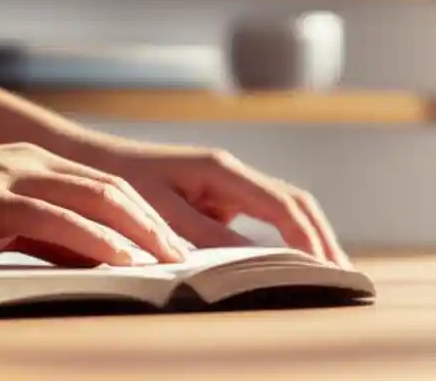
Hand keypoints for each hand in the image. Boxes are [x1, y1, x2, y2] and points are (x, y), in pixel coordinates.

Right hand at [0, 133, 186, 266]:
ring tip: (168, 261)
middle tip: (190, 257)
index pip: (110, 187)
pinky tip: (117, 258)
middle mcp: (35, 162)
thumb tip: (91, 260)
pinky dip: (92, 238)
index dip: (149, 215)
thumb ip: (43, 232)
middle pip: (115, 190)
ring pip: (95, 199)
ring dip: (138, 231)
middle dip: (157, 225)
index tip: (178, 244)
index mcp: (39, 163)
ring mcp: (13, 176)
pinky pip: (53, 219)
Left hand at [61, 133, 350, 267]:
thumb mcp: (160, 213)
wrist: (91, 163)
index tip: (325, 265)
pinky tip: (293, 265)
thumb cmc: (119, 186)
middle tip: (344, 273)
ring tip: (331, 271)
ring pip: (284, 208)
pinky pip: (263, 218)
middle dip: (322, 237)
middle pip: (295, 203)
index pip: (282, 204)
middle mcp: (233, 175)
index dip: (307, 237)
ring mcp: (229, 187)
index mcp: (222, 170)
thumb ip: (205, 234)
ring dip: (308, 237)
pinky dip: (285, 239)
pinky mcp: (220, 200)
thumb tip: (249, 259)